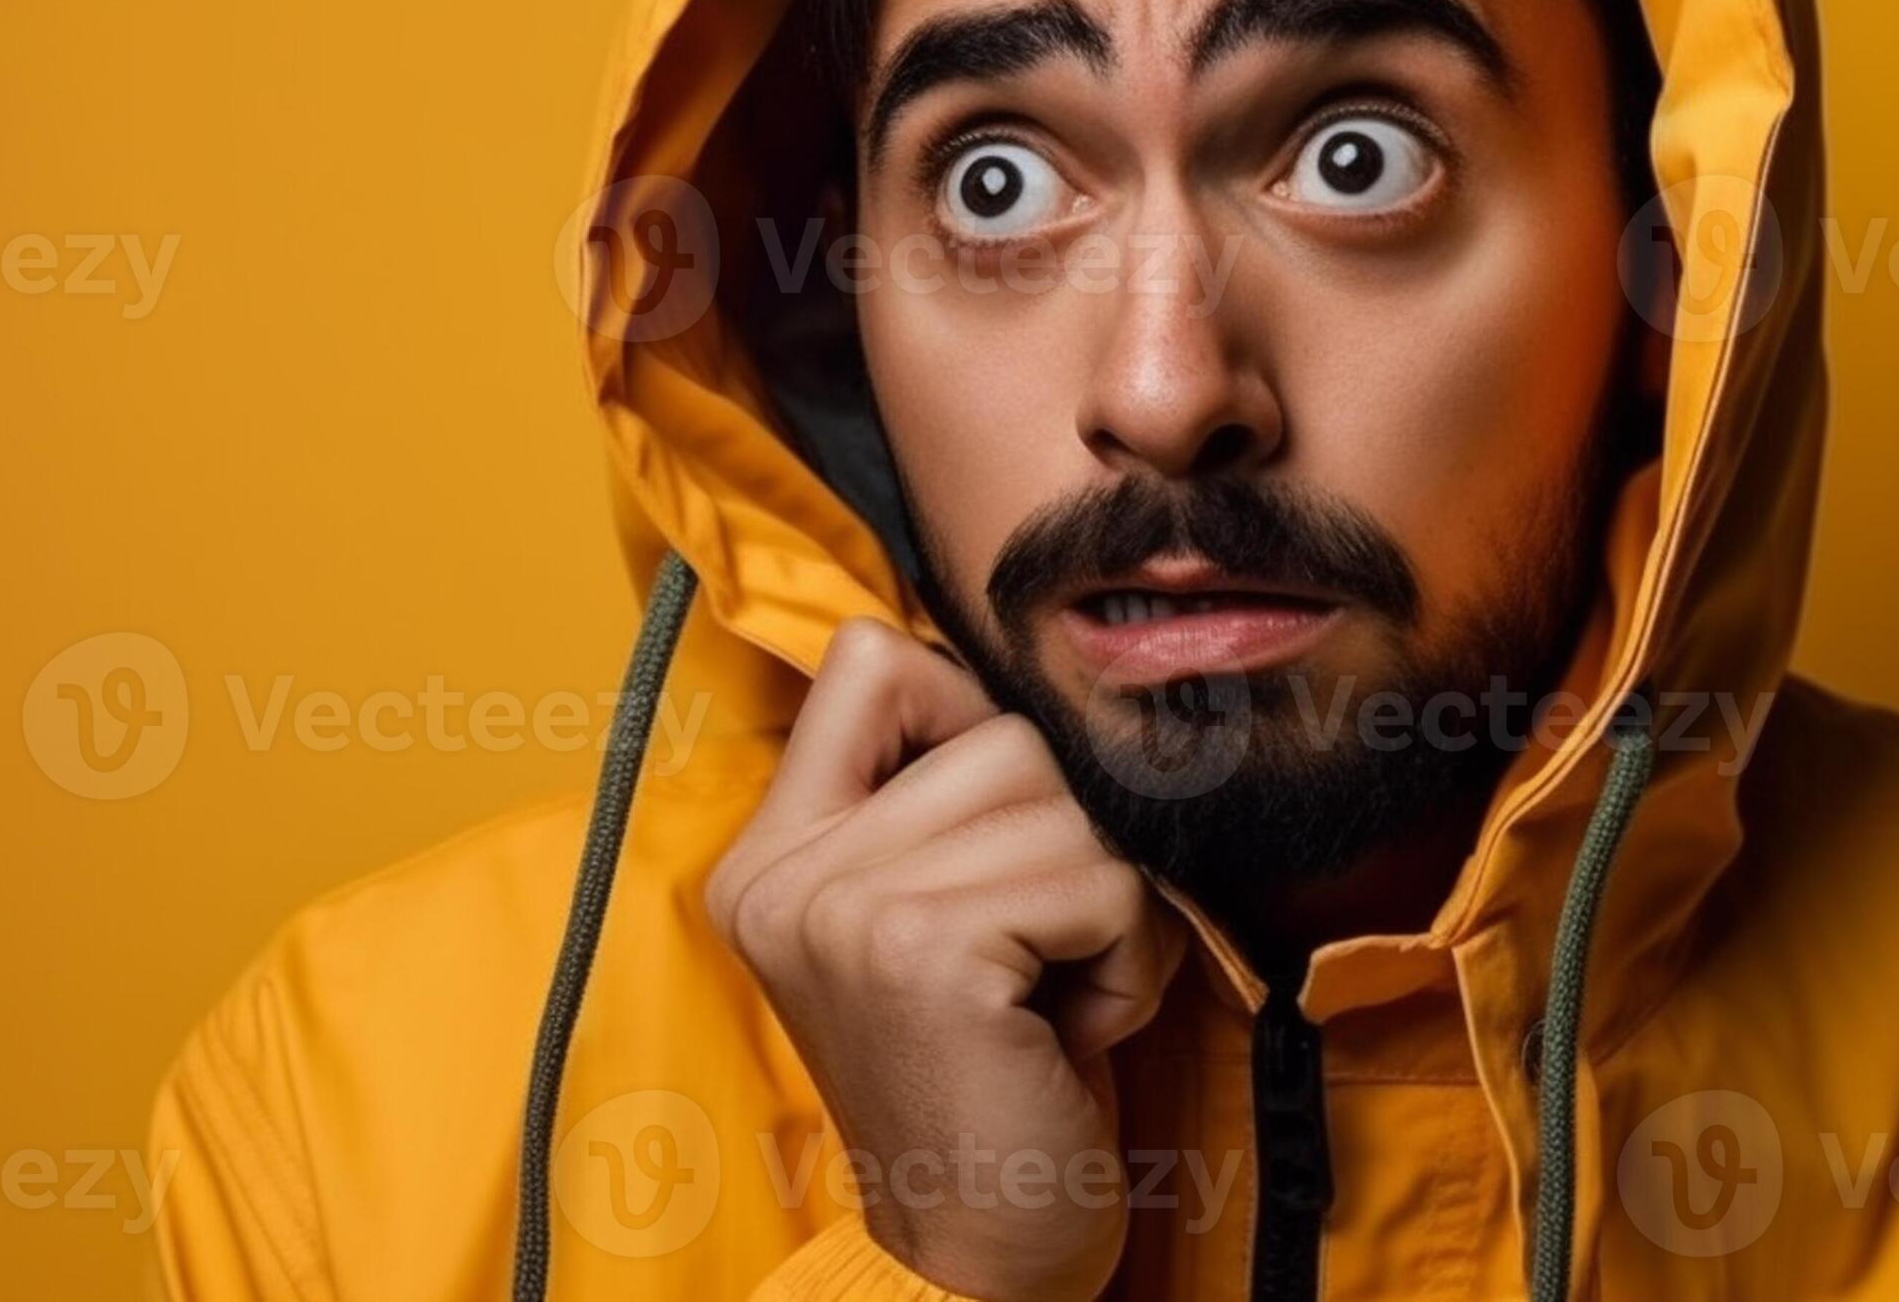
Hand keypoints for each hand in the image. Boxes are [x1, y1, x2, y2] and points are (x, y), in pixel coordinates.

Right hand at [706, 618, 1185, 1301]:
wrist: (979, 1259)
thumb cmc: (992, 1077)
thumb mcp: (932, 919)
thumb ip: (942, 798)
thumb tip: (1047, 666)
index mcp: (771, 851)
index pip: (871, 656)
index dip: (971, 710)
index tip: (999, 833)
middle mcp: (784, 871)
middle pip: (1004, 730)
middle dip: (1070, 842)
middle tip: (1037, 960)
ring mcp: (844, 908)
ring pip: (1064, 801)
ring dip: (1109, 905)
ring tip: (1055, 997)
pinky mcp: (925, 951)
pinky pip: (1100, 877)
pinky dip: (1127, 957)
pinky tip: (1071, 1032)